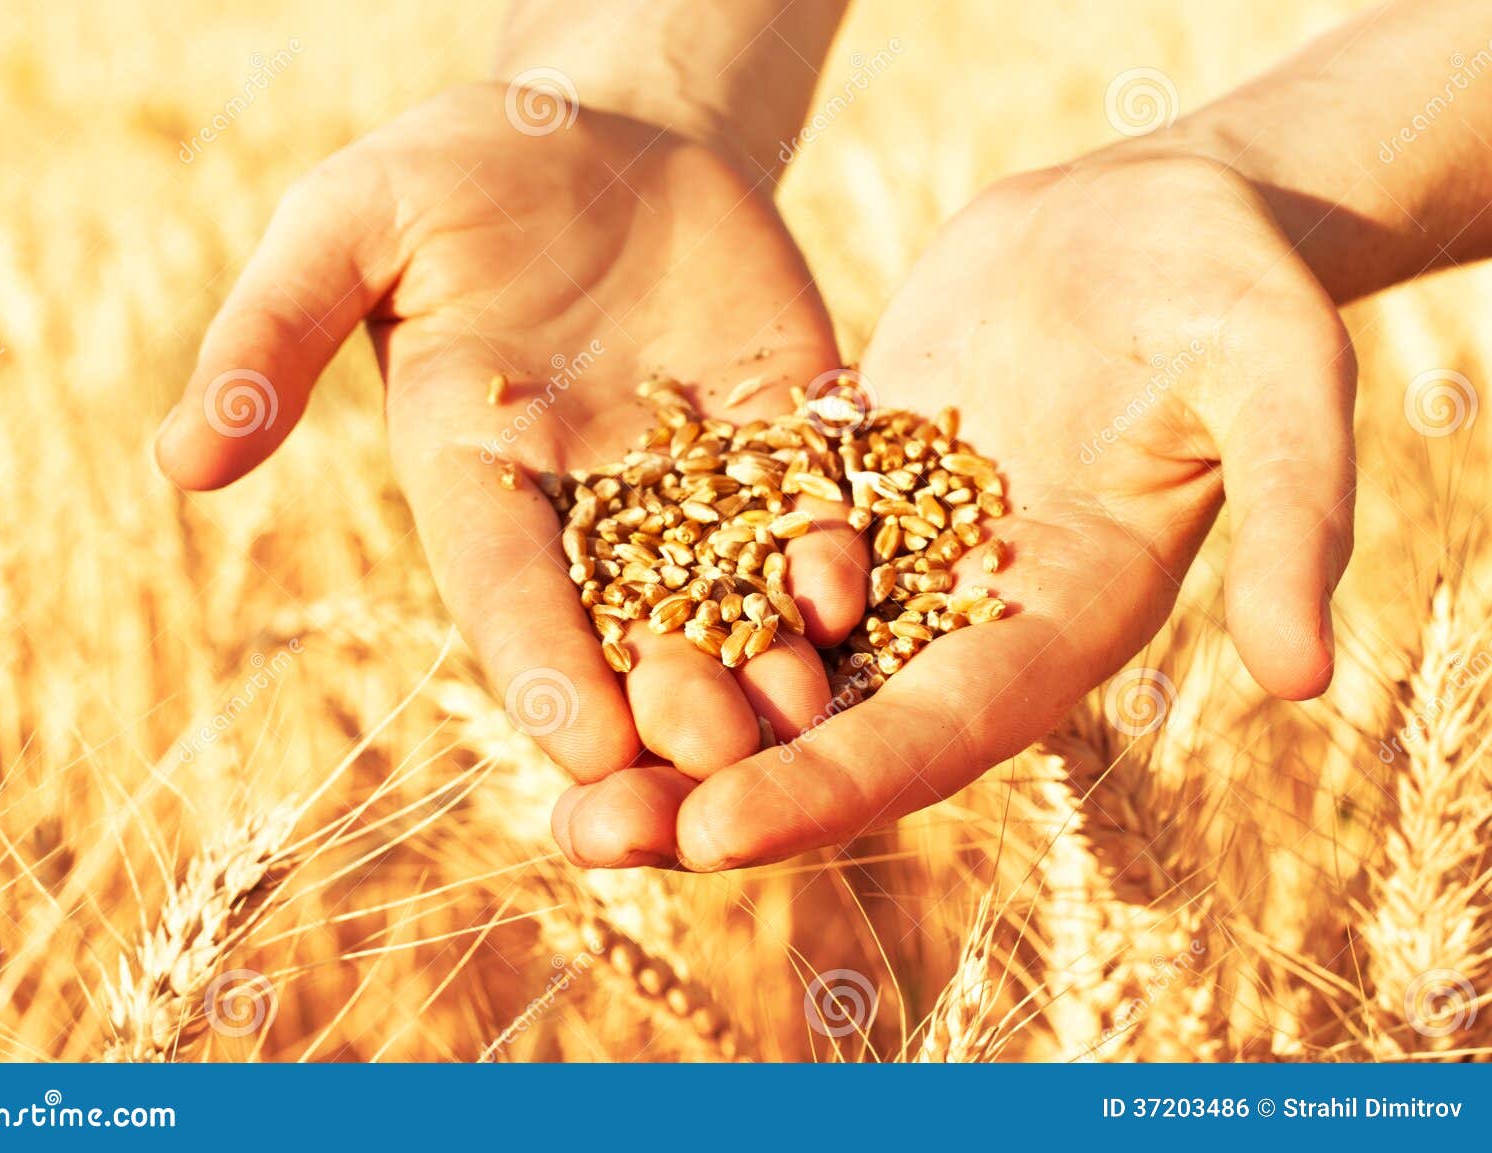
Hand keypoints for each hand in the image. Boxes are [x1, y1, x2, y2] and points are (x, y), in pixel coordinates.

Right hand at [154, 84, 866, 844]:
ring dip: (764, 668)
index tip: (583, 756)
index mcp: (477, 486)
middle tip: (705, 779)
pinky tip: (847, 597)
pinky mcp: (780, 438)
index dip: (543, 675)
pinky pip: (810, 514)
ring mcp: (694, 483)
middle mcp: (589, 511)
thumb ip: (274, 335)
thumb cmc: (449, 176)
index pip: (506, 599)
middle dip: (664, 715)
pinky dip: (828, 560)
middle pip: (624, 638)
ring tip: (798, 722)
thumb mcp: (346, 228)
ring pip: (730, 602)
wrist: (595, 137)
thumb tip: (180, 463)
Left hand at [562, 152, 1355, 869]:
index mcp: (1062, 622)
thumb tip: (1307, 677)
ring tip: (556, 774)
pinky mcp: (844, 495)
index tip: (711, 833)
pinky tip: (571, 625)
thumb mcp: (1277, 379)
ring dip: (664, 717)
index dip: (828, 784)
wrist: (1148, 214)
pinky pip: (741, 556)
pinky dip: (665, 597)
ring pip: (765, 661)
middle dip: (710, 787)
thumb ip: (1292, 515)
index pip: (936, 730)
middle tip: (586, 834)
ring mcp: (899, 560)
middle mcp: (966, 617)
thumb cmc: (1229, 283)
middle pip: (830, 730)